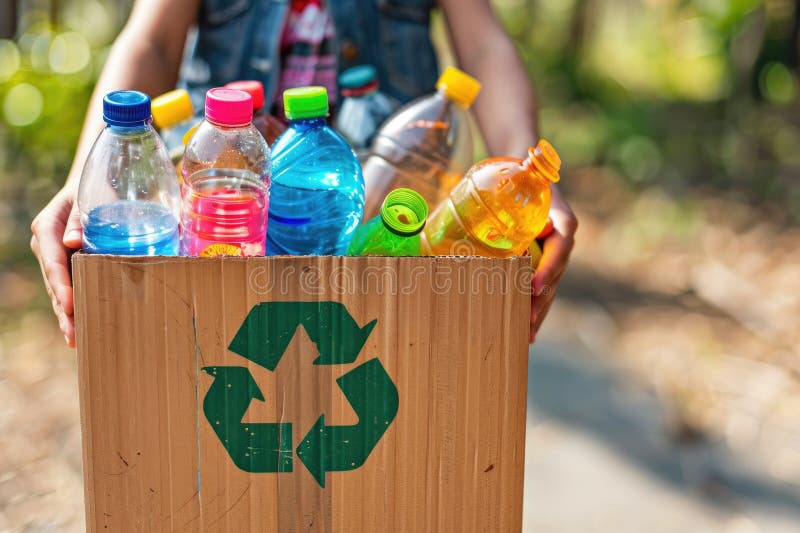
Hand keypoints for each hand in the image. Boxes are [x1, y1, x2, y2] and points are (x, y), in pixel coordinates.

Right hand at [30, 185, 82, 346]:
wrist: (95, 184)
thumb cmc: (95, 187)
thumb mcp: (88, 196)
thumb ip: (81, 217)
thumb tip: (74, 242)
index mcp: (46, 227)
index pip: (52, 262)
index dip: (61, 285)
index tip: (69, 304)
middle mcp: (46, 245)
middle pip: (53, 283)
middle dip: (63, 310)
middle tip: (74, 335)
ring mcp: (55, 257)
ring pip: (59, 290)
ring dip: (67, 315)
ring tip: (76, 339)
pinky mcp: (68, 264)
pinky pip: (70, 287)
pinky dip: (75, 307)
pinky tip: (82, 329)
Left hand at [530, 186, 576, 342]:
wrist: (528, 176)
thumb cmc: (521, 177)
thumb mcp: (525, 176)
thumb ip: (520, 177)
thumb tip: (510, 170)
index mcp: (562, 221)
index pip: (561, 247)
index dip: (550, 268)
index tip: (535, 286)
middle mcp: (561, 241)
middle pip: (554, 276)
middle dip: (541, 301)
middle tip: (527, 322)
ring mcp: (553, 255)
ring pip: (548, 288)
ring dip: (538, 312)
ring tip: (527, 335)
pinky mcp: (541, 264)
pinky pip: (539, 288)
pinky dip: (531, 308)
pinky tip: (525, 331)